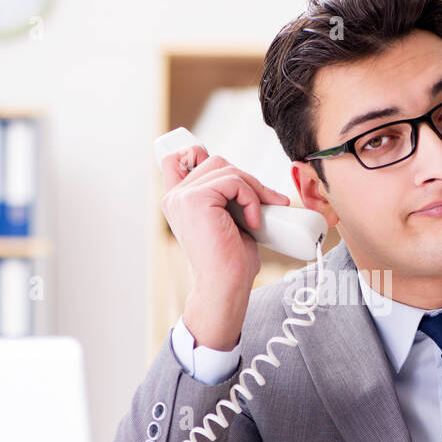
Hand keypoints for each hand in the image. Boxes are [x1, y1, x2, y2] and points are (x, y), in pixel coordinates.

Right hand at [158, 145, 290, 349]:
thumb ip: (225, 196)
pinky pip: (233, 181)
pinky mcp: (196, 199)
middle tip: (266, 202)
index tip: (228, 176)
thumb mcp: (226, 219)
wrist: (226, 286)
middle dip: (245, 178)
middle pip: (215, 161)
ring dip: (253, 188)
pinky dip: (251, 198)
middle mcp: (175, 197)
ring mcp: (182, 197)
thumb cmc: (230, 261)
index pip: (177, 158)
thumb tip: (248, 179)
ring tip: (260, 215)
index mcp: (178, 201)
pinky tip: (254, 221)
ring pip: (226, 169)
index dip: (199, 154)